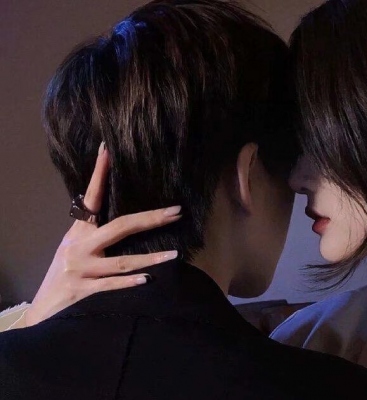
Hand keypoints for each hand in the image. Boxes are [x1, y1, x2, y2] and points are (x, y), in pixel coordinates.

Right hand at [25, 143, 180, 325]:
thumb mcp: (73, 247)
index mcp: (78, 232)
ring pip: (121, 260)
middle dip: (149, 219)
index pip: (91, 198)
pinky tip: (148, 279)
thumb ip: (93, 233)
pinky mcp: (82, 291)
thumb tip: (123, 219)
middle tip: (175, 212)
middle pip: (119, 227)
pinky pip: (111, 285)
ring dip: (150, 257)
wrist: (44, 308)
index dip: (99, 174)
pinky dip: (130, 282)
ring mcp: (80, 268)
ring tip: (174, 254)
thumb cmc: (62, 273)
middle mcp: (79, 246)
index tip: (108, 151)